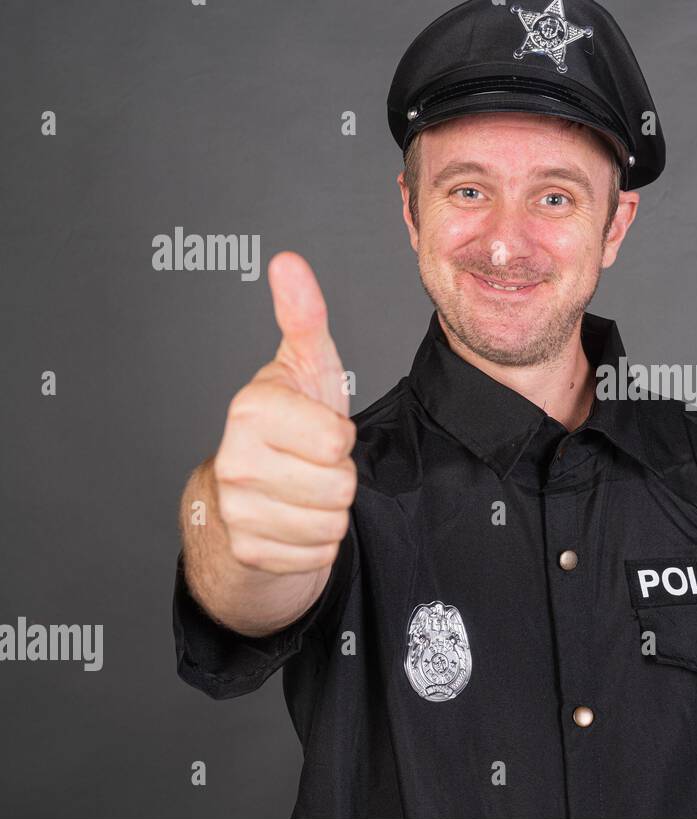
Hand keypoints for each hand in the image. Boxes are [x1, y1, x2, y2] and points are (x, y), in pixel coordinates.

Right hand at [211, 252, 356, 574]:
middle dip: (338, 478)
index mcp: (251, 410)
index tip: (317, 430)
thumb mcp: (305, 367)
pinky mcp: (248, 552)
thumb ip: (304, 316)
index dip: (340, 438)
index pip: (337, 442)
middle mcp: (235, 461)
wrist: (244, 495)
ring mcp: (238, 510)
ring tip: (304, 491)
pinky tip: (294, 522)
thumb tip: (290, 263)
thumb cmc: (287, 425)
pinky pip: (318, 555)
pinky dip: (316, 544)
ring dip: (330, 512)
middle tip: (312, 464)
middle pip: (339, 486)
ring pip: (331, 524)